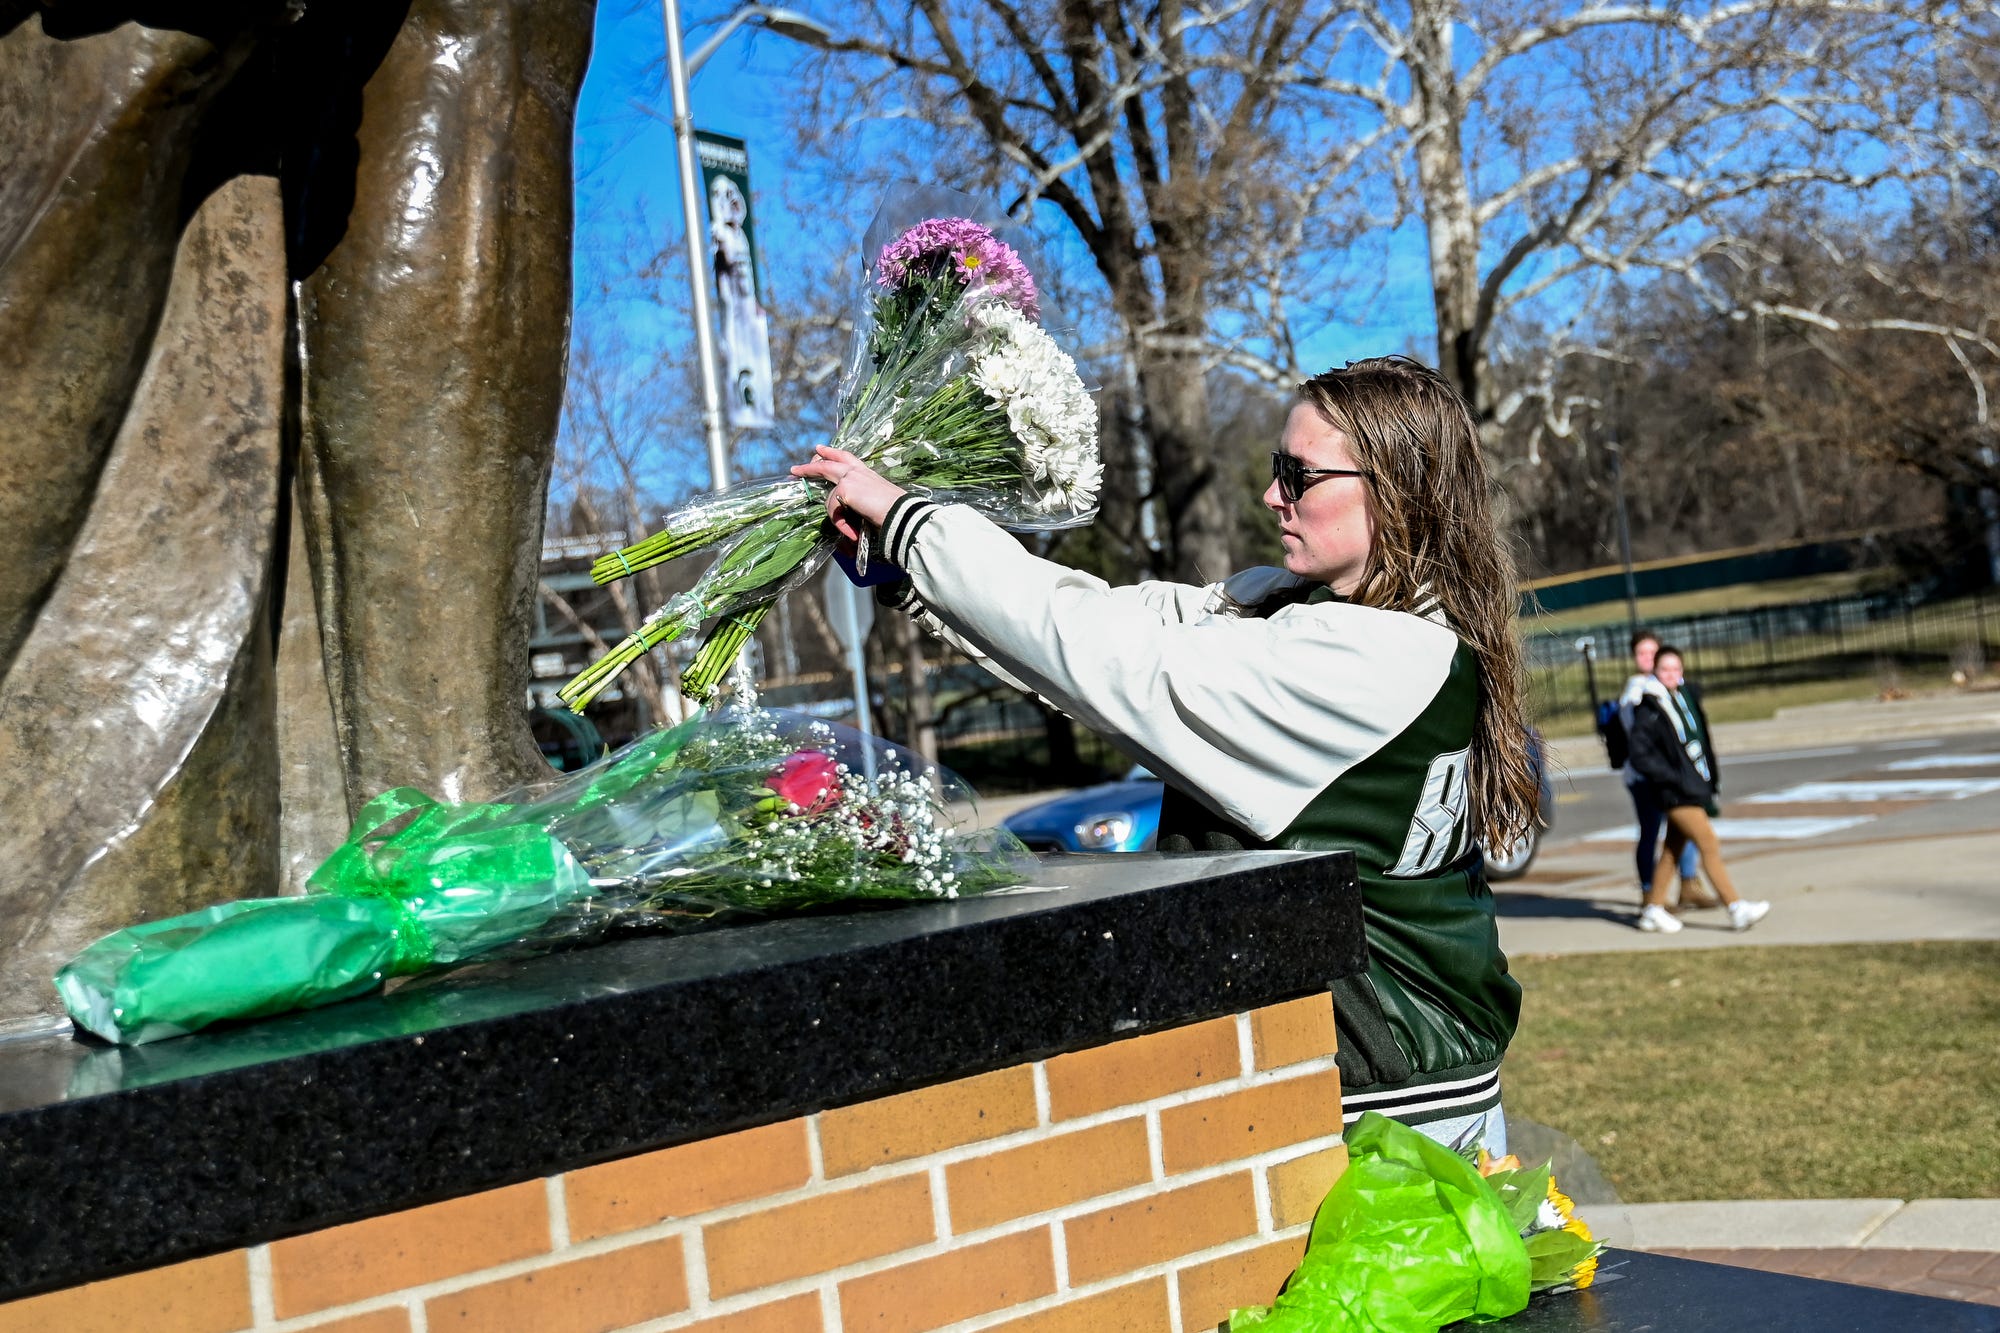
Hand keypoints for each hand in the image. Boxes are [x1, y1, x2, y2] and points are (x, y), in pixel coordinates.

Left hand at [790, 445, 906, 542]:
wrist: (903, 514)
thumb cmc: (897, 512)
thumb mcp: (877, 503)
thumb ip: (863, 503)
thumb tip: (852, 518)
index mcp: (867, 472)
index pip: (846, 457)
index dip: (832, 452)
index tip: (819, 449)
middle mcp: (857, 471)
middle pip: (828, 463)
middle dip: (810, 467)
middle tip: (795, 470)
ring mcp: (849, 478)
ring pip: (827, 492)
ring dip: (831, 511)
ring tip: (848, 531)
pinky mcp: (844, 489)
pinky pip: (833, 510)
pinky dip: (841, 524)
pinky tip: (852, 534)